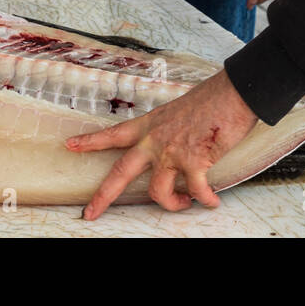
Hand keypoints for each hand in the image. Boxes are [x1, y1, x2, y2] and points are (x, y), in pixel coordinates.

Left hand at [67, 70, 258, 219]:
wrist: (234, 92)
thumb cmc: (212, 98)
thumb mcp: (179, 110)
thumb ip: (170, 128)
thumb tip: (176, 143)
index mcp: (150, 125)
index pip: (113, 134)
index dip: (90, 141)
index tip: (70, 145)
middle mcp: (155, 140)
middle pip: (120, 173)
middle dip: (102, 196)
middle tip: (89, 213)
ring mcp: (172, 152)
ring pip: (157, 193)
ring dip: (172, 205)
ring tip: (184, 203)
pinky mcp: (195, 162)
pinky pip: (196, 193)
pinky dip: (206, 201)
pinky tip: (212, 202)